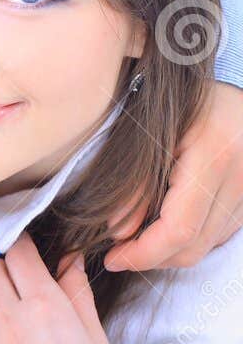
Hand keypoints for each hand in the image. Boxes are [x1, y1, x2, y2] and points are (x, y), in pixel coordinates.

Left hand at [106, 82, 242, 270]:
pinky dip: (191, 237)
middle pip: (195, 246)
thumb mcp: (146, 131)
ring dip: (171, 250)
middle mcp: (241, 177)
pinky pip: (220, 233)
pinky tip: (166, 222)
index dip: (142, 254)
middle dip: (152, 258)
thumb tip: (117, 232)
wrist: (231, 86)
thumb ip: (132, 182)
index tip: (113, 258)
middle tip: (119, 251)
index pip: (179, 230)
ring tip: (138, 235)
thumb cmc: (180, 102)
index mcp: (214, 156)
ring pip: (209, 244)